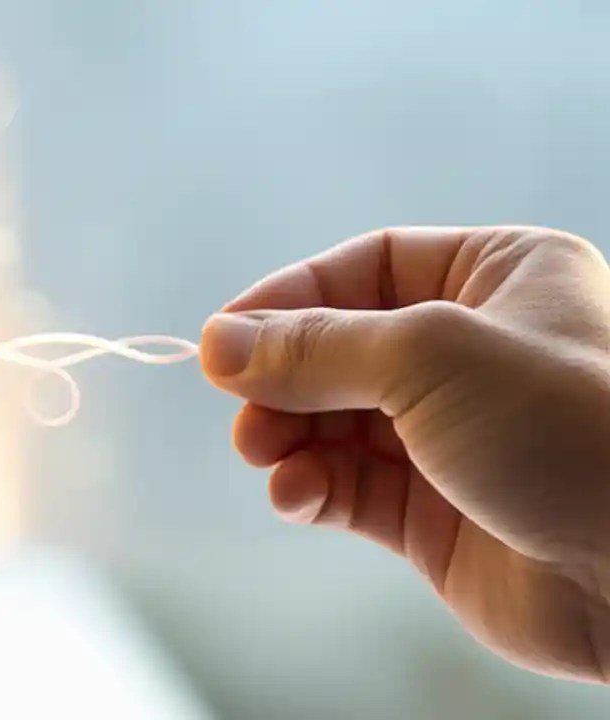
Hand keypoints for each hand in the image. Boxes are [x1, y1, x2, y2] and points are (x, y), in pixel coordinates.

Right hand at [201, 227, 609, 682]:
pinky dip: (310, 488)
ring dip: (287, 436)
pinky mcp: (435, 515)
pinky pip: (348, 487)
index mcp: (495, 278)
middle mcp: (472, 353)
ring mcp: (452, 437)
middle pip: (338, 349)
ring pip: (334, 423)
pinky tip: (297, 494)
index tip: (224, 341)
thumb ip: (316, 348)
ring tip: (264, 454)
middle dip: (282, 379)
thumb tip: (217, 343)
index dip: (288, 299)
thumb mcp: (430, 354)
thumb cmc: (566, 427)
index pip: (365, 269)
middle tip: (242, 409)